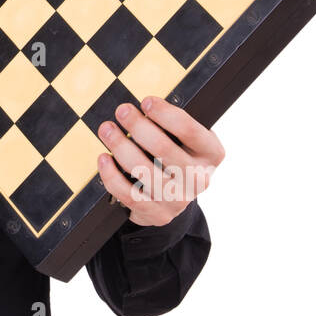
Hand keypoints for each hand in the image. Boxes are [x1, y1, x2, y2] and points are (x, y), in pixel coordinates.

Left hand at [96, 97, 224, 226]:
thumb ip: (172, 125)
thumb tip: (143, 107)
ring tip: (107, 130)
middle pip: (163, 148)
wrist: (176, 198)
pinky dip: (112, 175)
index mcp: (211, 154)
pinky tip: (104, 159)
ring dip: (120, 146)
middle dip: (137, 126)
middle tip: (121, 111)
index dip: (164, 113)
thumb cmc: (177, 159)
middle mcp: (199, 178)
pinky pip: (128, 193)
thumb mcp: (186, 141)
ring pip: (143, 170)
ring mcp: (179, 199)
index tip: (146, 102)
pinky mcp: (158, 214)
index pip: (188, 130)